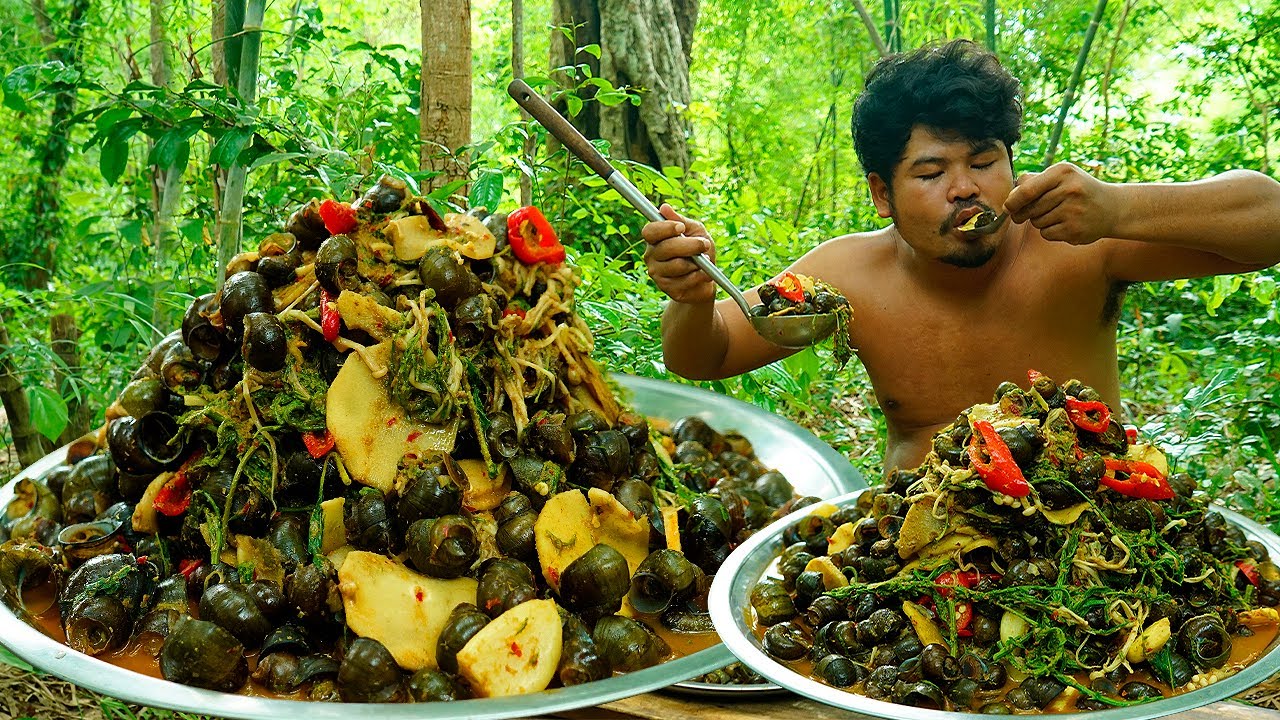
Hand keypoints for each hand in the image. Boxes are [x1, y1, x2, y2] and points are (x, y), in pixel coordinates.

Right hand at [641, 204, 717, 303]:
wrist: (707, 278)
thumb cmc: (699, 250)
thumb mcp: (695, 231)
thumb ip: (681, 220)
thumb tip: (664, 208)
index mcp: (655, 238)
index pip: (650, 231)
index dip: (664, 228)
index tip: (681, 227)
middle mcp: (651, 255)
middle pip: (665, 248)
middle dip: (690, 245)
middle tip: (705, 244)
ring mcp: (657, 274)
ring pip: (677, 265)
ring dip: (697, 263)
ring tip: (704, 262)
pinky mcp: (667, 289)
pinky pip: (685, 281)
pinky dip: (699, 276)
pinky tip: (703, 274)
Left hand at [1003, 162, 1120, 244]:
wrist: (1112, 208)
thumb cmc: (1077, 189)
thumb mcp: (1061, 176)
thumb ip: (1034, 182)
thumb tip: (1009, 199)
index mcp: (1063, 172)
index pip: (1027, 190)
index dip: (1013, 201)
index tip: (1008, 207)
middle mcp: (1070, 190)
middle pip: (1029, 208)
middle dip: (1024, 212)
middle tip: (1029, 211)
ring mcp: (1074, 211)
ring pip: (1036, 222)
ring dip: (1039, 220)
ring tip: (1058, 213)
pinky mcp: (1075, 230)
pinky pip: (1046, 234)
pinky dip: (1049, 231)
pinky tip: (1064, 223)